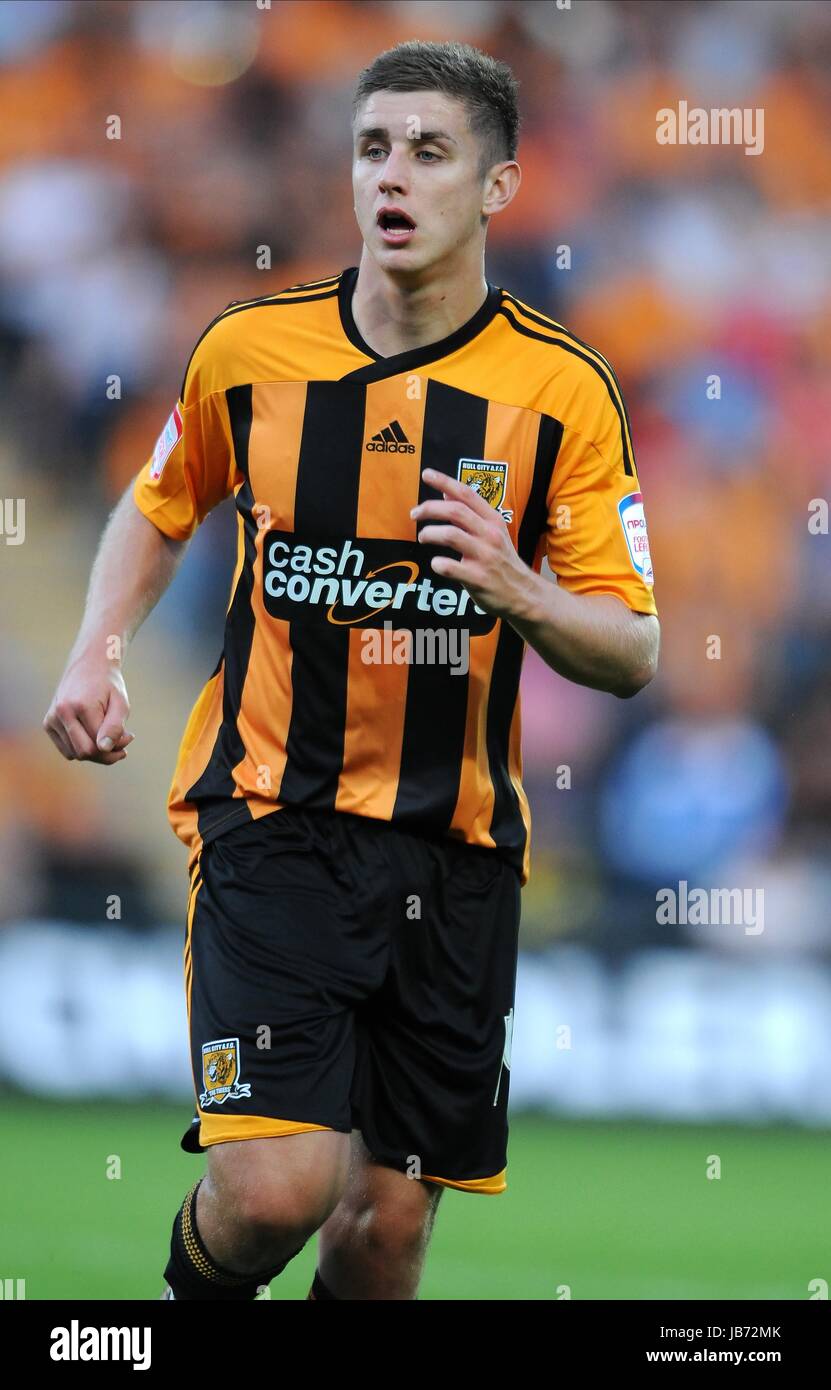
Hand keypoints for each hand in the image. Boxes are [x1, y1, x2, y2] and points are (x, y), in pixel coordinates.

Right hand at [43, 657, 134, 763]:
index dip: (116, 746)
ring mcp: (51, 719)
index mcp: (80, 706)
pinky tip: (94, 735)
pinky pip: (68, 750)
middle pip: (84, 753)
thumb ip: (115, 727)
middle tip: (122, 743)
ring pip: (75, 754)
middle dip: (105, 754)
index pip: (97, 745)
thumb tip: (104, 748)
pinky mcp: (48, 724)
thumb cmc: (108, 685)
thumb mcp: (121, 703)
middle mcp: (61, 713)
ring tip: (108, 736)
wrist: (88, 666)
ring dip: (95, 752)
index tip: (130, 736)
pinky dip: (82, 748)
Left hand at [410, 467, 530, 618]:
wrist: (524, 594)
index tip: (426, 474)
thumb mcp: (493, 532)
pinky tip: (436, 563)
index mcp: (493, 521)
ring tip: (423, 536)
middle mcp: (490, 535)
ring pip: (451, 535)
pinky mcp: (478, 578)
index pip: (467, 494)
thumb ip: (470, 512)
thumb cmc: (503, 561)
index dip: (445, 481)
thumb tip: (446, 491)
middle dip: (430, 508)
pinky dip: (438, 563)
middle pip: (456, 511)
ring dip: (430, 533)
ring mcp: (485, 557)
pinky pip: (450, 567)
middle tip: (414, 513)